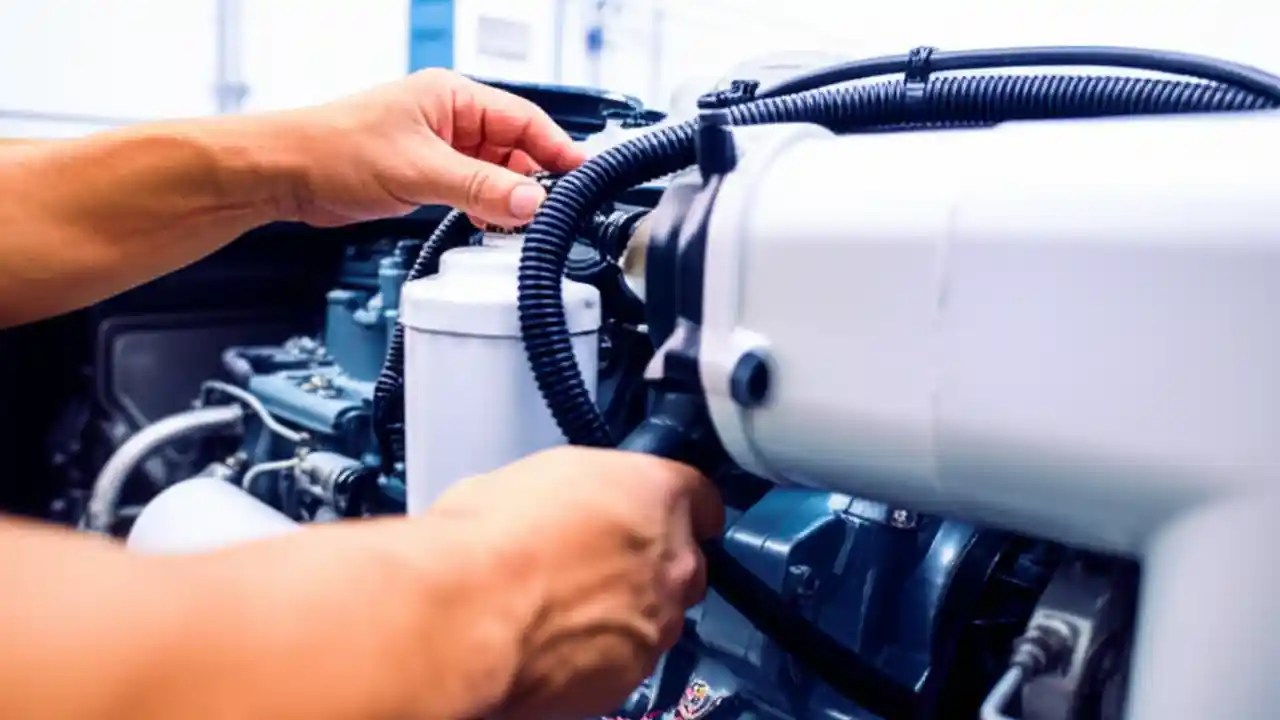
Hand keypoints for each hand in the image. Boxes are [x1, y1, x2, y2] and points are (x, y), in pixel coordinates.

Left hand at [278, 69, 587, 227]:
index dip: (557, 149)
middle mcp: (450, 117)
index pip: (525, 119)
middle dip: (532, 180)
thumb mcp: (419, 171)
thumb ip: (480, 188)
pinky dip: (485, 207)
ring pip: (495, 172)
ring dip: (507, 198)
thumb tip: (531, 202)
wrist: (285, 173)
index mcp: (452, 97)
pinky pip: (473, 188)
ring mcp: (439, 146)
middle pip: (516, 147)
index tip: (582, 177)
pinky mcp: (427, 174)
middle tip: (548, 213)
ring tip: (516, 224)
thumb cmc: (335, 149)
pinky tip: (487, 224)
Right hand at [425, 447, 723, 718]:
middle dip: (653, 565)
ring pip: (662, 614)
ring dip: (630, 611)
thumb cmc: (492, 535)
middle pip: (686, 561)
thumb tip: (566, 510)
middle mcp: (675, 558)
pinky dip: (606, 653)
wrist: (470, 617)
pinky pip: (631, 658)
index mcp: (656, 493)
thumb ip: (580, 494)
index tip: (656, 516)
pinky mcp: (634, 675)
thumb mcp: (535, 478)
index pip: (701, 499)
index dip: (674, 509)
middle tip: (598, 566)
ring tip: (570, 613)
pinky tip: (560, 647)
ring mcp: (660, 623)